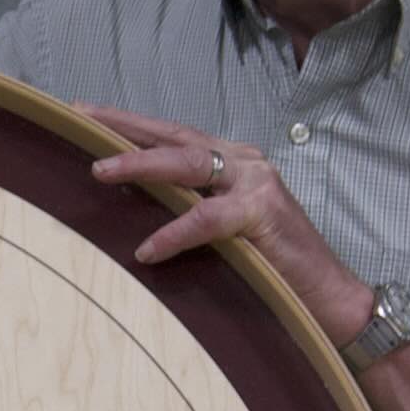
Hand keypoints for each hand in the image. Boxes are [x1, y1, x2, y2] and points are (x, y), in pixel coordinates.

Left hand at [83, 104, 373, 345]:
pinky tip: (147, 249)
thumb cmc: (274, 268)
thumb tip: (131, 207)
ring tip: (98, 171)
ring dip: (141, 166)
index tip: (83, 112)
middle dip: (125, 128)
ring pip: (188, 166)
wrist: (330, 297)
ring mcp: (256, 185)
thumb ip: (190, 210)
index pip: (173, 135)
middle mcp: (244, 162)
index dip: (130, 123)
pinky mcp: (263, 215)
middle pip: (175, 138)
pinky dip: (175, 233)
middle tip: (79, 120)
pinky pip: (208, 219)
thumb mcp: (224, 230)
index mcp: (233, 161)